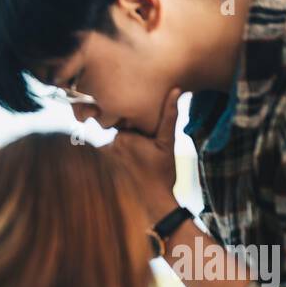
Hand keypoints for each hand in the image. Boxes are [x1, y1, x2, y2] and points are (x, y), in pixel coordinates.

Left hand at [105, 86, 181, 223]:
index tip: (148, 117)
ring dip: (131, 133)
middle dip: (133, 123)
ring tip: (146, 142)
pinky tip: (139, 150)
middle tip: (149, 133)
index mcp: (123, 138)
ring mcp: (109, 154)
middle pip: (122, 122)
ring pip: (120, 133)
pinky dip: (125, 143)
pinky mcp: (111, 160)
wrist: (154, 197)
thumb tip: (176, 90)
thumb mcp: (168, 141)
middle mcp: (111, 145)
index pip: (125, 113)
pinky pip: (115, 143)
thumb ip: (170, 115)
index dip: (137, 113)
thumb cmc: (162, 169)